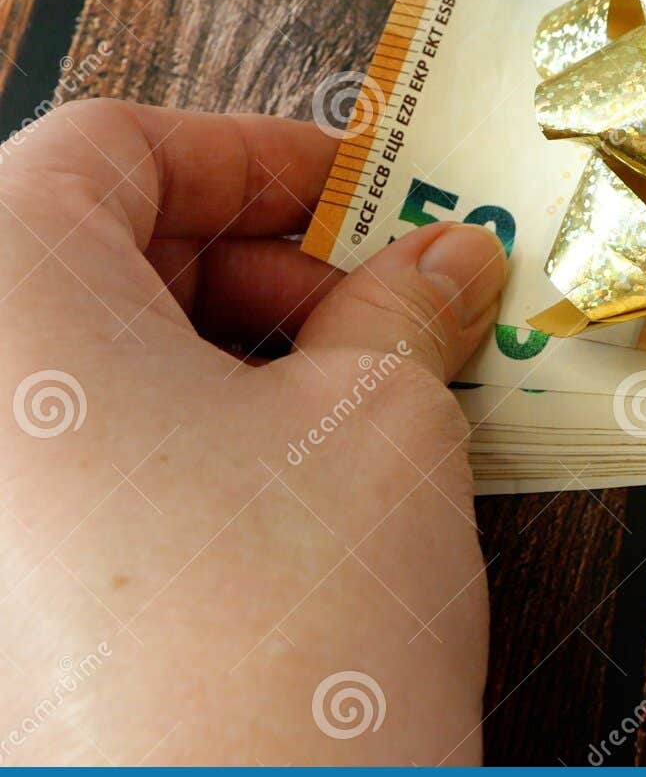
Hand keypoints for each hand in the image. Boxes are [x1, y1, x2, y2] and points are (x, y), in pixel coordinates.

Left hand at [0, 99, 505, 762]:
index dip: (257, 157)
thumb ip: (408, 306)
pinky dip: (172, 449)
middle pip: (88, 253)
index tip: (362, 197)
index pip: (111, 146)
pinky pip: (66, 472)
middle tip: (378, 314)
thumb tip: (449, 261)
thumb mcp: (382, 423)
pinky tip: (284, 497)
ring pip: (80, 370)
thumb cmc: (283, 630)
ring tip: (349, 413)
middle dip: (253, 269)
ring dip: (223, 361)